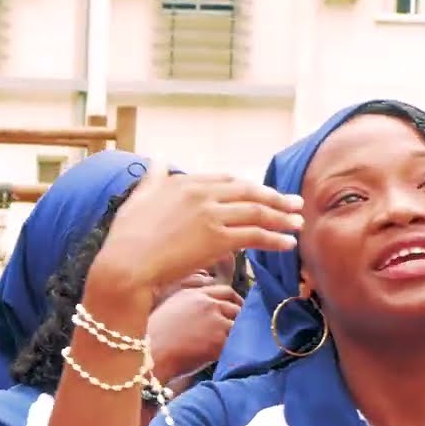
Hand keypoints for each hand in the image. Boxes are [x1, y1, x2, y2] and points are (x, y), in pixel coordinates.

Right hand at [94, 167, 301, 298]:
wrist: (125, 265)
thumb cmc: (126, 239)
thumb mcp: (138, 199)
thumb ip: (153, 179)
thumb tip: (158, 161)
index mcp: (184, 183)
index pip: (226, 180)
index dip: (249, 187)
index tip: (263, 193)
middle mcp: (201, 194)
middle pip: (248, 192)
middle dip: (275, 198)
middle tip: (294, 203)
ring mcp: (211, 215)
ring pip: (256, 212)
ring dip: (281, 216)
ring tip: (298, 222)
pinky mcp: (217, 239)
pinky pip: (255, 236)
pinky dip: (275, 238)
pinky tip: (288, 243)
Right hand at [148, 282, 243, 380]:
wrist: (149, 355)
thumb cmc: (152, 337)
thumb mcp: (170, 308)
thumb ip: (190, 304)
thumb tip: (208, 312)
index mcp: (194, 294)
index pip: (226, 291)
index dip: (236, 301)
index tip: (239, 310)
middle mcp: (207, 304)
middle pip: (237, 308)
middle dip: (241, 319)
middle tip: (243, 330)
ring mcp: (215, 322)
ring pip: (240, 326)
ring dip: (239, 336)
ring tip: (236, 345)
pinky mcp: (219, 341)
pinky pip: (236, 343)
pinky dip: (236, 349)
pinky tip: (231, 355)